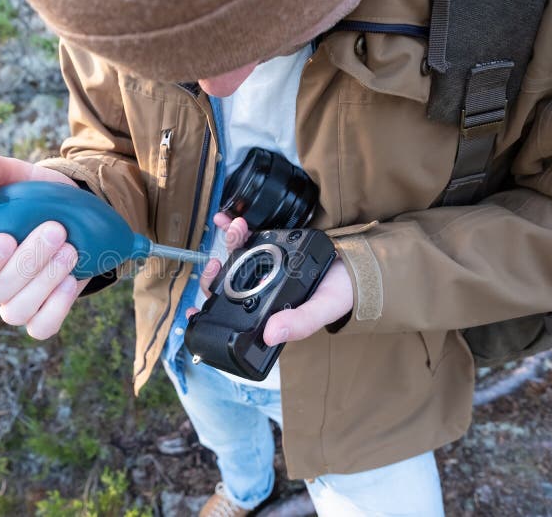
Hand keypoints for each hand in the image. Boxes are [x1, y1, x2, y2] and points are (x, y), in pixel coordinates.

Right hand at [0, 150, 89, 338]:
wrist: (78, 213)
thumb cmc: (33, 196)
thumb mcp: (12, 174)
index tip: (5, 238)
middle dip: (27, 261)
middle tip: (56, 230)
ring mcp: (16, 302)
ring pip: (17, 310)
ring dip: (45, 280)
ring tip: (70, 249)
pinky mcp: (43, 313)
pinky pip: (42, 327)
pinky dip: (56, 307)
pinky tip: (71, 280)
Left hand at [186, 213, 353, 345]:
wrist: (358, 263)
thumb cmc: (339, 294)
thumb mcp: (321, 310)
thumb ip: (300, 323)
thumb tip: (270, 334)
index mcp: (267, 310)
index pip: (232, 315)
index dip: (209, 312)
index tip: (193, 311)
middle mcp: (261, 290)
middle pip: (226, 283)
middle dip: (213, 273)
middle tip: (215, 263)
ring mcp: (265, 267)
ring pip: (235, 256)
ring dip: (228, 242)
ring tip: (234, 229)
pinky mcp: (273, 245)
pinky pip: (249, 235)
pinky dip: (235, 226)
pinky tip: (228, 217)